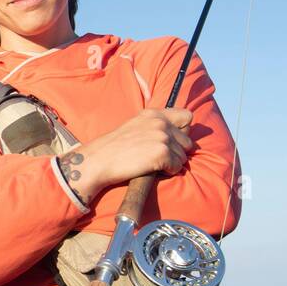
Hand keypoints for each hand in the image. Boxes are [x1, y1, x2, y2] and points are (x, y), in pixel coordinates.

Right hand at [68, 108, 195, 203]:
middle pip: (187, 141)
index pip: (187, 116)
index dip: (182, 131)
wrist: (99, 161)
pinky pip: (177, 166)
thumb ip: (155, 126)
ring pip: (183, 156)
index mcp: (153, 114)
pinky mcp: (161, 153)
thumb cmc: (115, 148)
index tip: (171, 140)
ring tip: (152, 163)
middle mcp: (160, 122)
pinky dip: (168, 171)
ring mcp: (162, 137)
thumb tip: (180, 135)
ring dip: (172, 163)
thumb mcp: (135, 127)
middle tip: (157, 156)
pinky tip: (153, 169)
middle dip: (177, 151)